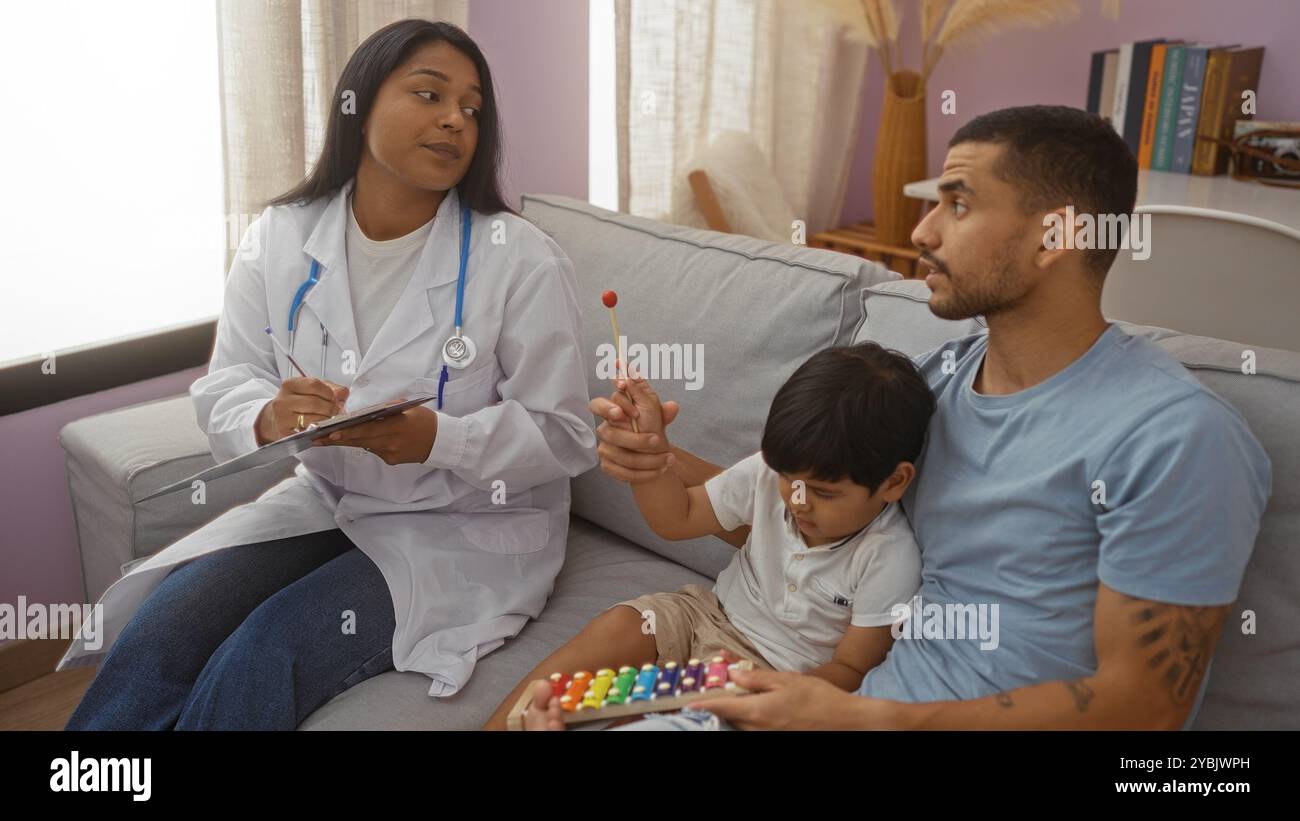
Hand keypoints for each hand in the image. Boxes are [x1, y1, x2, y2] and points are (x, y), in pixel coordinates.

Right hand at [256, 377, 348, 444]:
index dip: (329, 392)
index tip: (334, 398)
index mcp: (289, 385)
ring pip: (313, 419)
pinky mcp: (285, 433)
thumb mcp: (310, 390)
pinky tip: (322, 428)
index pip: (314, 385)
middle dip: (331, 408)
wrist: (275, 418)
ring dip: (327, 420)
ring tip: (330, 419)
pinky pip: (309, 432)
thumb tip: (343, 393)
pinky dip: (320, 431)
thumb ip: (329, 388)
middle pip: (315, 403)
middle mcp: (283, 400)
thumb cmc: (296, 402)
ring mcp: (282, 417)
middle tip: (336, 411)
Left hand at [311, 405, 438, 464]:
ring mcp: (391, 453)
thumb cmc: (424, 420)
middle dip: (336, 439)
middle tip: (317, 439)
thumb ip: (385, 410)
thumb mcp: (407, 408)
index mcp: (396, 425)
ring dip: (346, 441)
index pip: (366, 429)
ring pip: (363, 446)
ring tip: (327, 439)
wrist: (441, 441)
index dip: (347, 432)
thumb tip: (363, 413)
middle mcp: (391, 441)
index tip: (330, 433)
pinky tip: (356, 440)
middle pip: (359, 440)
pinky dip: (366, 443)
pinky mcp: (391, 460)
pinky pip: (374, 450)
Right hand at [588, 376, 680, 483]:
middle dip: (636, 439)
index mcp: (613, 411)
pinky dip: (645, 473)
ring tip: (668, 458)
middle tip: (656, 440)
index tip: (621, 413)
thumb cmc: (650, 427)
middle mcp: (605, 430)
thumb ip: (663, 410)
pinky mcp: (608, 466)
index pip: (597, 405)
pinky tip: (659, 470)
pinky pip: (624, 472)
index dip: (606, 408)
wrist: (652, 449)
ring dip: (648, 460)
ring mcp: (605, 449)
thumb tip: (672, 407)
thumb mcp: (657, 415)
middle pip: (611, 435)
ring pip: (622, 457)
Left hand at [692, 669, 892, 729]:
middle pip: (730, 717)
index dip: (703, 704)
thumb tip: (734, 675)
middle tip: (721, 689)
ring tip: (744, 697)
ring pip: (742, 725)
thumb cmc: (819, 697)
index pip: (722, 707)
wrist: (846, 721)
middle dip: (724, 704)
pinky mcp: (776, 740)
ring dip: (738, 712)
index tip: (688, 703)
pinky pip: (755, 730)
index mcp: (759, 711)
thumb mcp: (787, 680)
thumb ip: (757, 679)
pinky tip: (760, 707)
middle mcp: (759, 729)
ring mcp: (767, 737)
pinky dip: (751, 719)